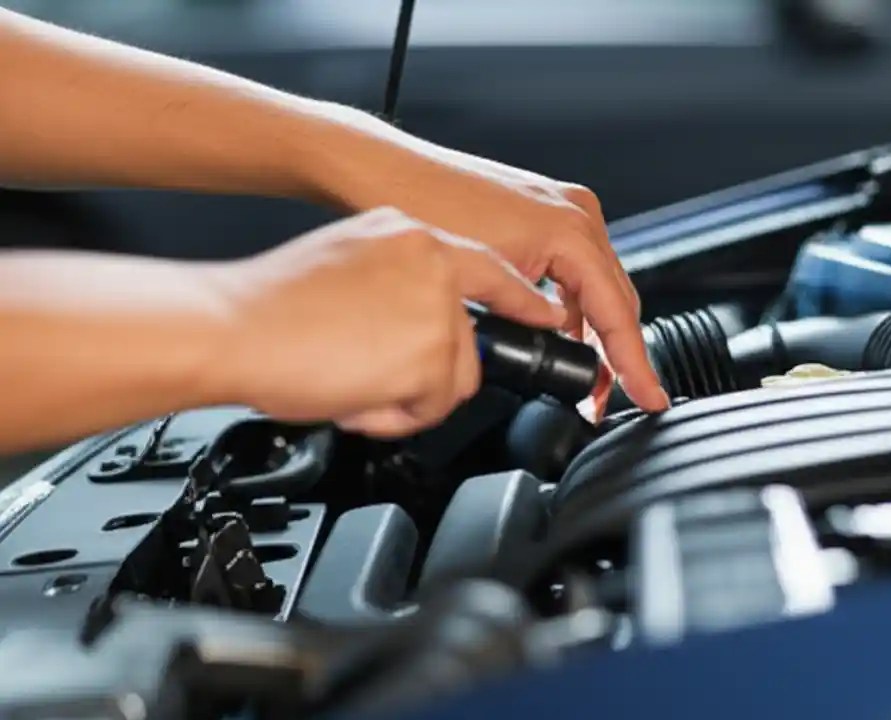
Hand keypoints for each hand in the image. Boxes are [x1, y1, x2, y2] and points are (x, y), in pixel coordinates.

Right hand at [204, 207, 566, 437]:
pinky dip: (396, 416)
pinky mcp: (435, 355)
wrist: (231, 326)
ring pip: (455, 378)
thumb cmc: (268, 306)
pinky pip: (434, 407)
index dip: (521, 297)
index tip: (548, 313)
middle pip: (468, 341)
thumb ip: (395, 283)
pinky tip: (354, 394)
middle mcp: (432, 262)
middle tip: (370, 373)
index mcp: (408, 234)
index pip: (487, 267)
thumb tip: (412, 320)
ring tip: (353, 381)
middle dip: (430, 372)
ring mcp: (439, 309)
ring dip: (409, 396)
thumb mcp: (346, 264)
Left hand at [303, 106, 669, 411]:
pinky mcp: (542, 215)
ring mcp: (561, 211)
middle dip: (618, 355)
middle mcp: (576, 214)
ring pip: (598, 288)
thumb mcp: (485, 278)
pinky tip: (562, 336)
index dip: (635, 364)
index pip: (617, 312)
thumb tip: (557, 344)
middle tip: (611, 401)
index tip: (649, 396)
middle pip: (617, 300)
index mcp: (572, 229)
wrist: (385, 173)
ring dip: (595, 334)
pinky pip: (575, 272)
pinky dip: (574, 307)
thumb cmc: (423, 209)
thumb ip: (532, 315)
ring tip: (589, 379)